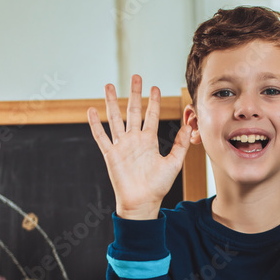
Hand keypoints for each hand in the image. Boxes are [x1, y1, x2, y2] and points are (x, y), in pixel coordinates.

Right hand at [87, 75, 191, 219]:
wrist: (143, 203)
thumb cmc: (158, 187)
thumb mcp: (174, 163)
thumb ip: (180, 145)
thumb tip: (189, 126)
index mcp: (149, 141)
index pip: (151, 116)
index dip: (152, 102)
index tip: (155, 87)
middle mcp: (134, 140)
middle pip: (133, 111)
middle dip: (134, 94)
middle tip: (136, 76)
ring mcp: (121, 146)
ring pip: (115, 119)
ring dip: (112, 102)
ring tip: (109, 85)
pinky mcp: (110, 155)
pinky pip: (101, 137)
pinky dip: (95, 124)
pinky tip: (91, 111)